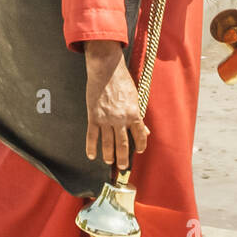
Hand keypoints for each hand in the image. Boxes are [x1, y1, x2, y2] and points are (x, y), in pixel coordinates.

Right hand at [84, 40, 148, 170]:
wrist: (106, 70)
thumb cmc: (122, 81)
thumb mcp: (135, 97)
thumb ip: (138, 115)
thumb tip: (145, 130)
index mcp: (133, 113)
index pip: (140, 135)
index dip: (141, 145)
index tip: (140, 151)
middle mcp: (120, 119)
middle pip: (123, 144)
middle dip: (123, 158)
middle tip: (122, 166)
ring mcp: (106, 119)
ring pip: (107, 143)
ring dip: (109, 155)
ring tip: (109, 161)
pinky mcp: (93, 116)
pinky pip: (92, 135)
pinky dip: (91, 147)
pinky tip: (92, 155)